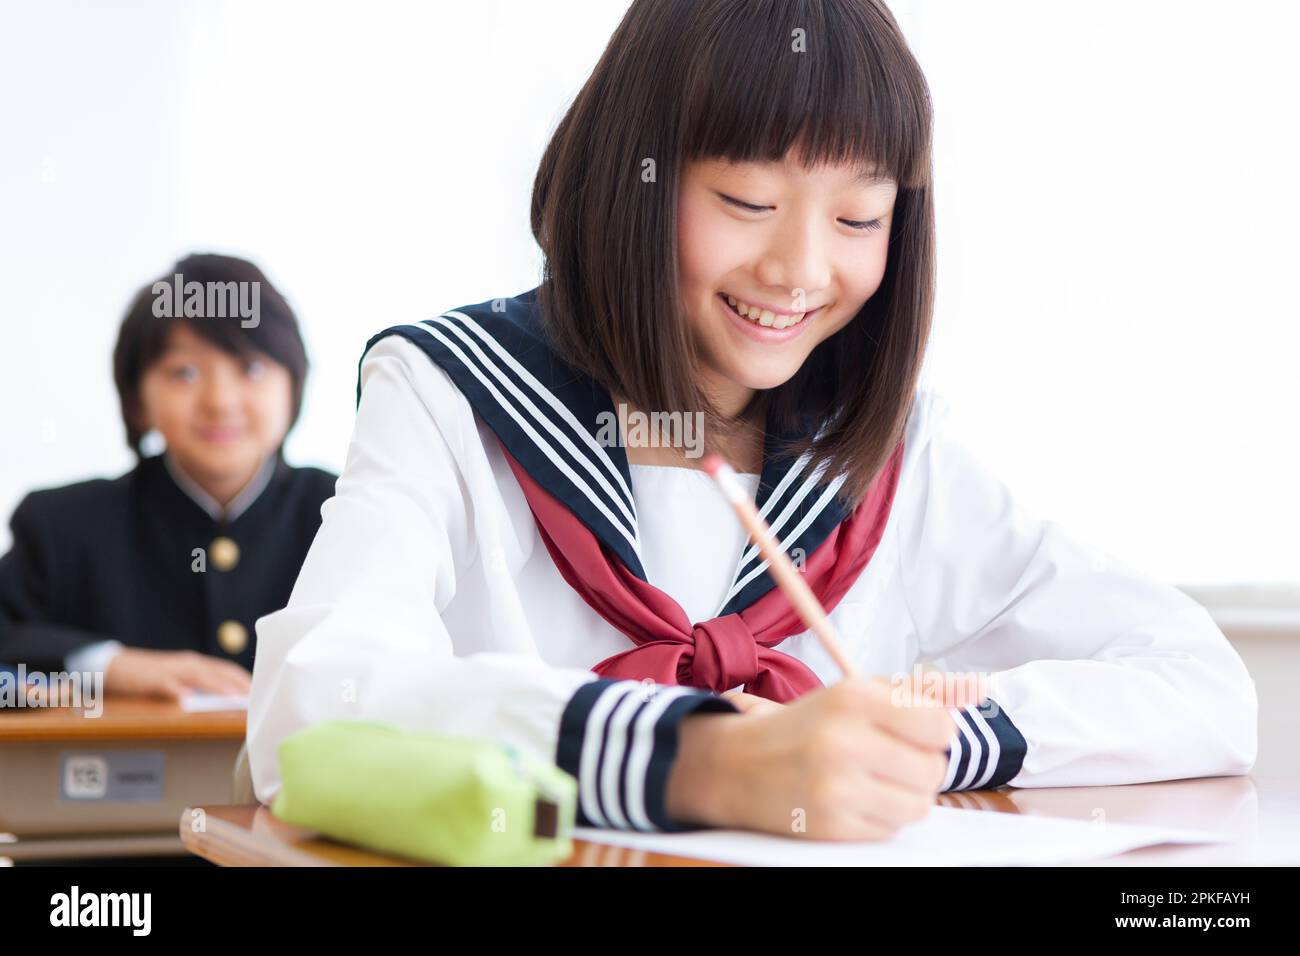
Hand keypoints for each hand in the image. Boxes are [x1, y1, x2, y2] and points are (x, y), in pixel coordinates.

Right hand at [103, 648, 252, 699]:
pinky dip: (178, 690)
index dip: (243, 679)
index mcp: (195, 663)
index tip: (258, 691)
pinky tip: (187, 700)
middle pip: (217, 672)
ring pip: (198, 676)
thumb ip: (198, 686)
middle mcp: (187, 663)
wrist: (116, 666)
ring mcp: (171, 669)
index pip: (226, 669)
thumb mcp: (178, 678)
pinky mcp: (152, 678)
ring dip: (217, 687)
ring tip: (232, 698)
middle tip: (253, 698)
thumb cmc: (151, 675)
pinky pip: (167, 684)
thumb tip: (222, 699)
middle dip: (237, 684)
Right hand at [668, 675, 980, 840]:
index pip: (939, 725)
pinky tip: (855, 799)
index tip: (914, 732)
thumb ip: (919, 692)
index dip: (933, 732)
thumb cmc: (806, 727)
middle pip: (933, 769)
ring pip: (918, 805)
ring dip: (904, 796)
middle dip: (920, 766)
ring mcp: (837, 787)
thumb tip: (978, 687)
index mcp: (853, 697)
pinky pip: (890, 829)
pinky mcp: (831, 825)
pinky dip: (881, 817)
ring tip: (874, 780)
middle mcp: (844, 740)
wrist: (737, 765)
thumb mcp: (856, 695)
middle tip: (891, 758)